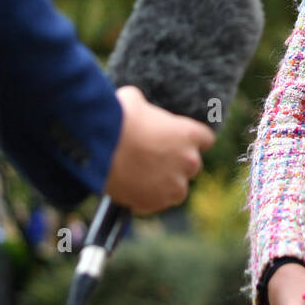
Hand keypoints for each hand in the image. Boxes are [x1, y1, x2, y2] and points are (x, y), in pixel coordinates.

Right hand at [104, 85, 214, 213]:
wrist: (99, 144)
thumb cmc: (118, 117)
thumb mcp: (136, 100)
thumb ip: (147, 110)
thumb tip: (138, 108)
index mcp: (190, 134)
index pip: (205, 140)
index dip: (188, 141)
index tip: (176, 141)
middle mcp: (189, 161)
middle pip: (191, 165)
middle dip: (176, 163)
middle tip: (153, 159)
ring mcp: (174, 185)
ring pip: (177, 189)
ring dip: (165, 184)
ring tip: (142, 177)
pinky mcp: (155, 202)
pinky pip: (156, 203)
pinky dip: (146, 199)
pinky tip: (130, 188)